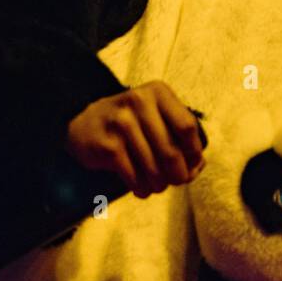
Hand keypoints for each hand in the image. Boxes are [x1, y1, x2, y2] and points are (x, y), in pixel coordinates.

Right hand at [64, 80, 205, 197]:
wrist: (83, 122)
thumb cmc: (132, 123)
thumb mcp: (156, 115)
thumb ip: (180, 136)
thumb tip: (197, 167)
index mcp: (158, 92)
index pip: (187, 126)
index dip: (194, 151)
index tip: (192, 164)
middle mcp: (139, 102)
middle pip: (172, 151)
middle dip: (178, 175)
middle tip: (176, 181)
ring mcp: (121, 123)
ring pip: (154, 169)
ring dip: (160, 184)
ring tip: (158, 185)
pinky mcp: (107, 145)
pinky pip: (134, 177)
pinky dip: (142, 188)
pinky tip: (142, 188)